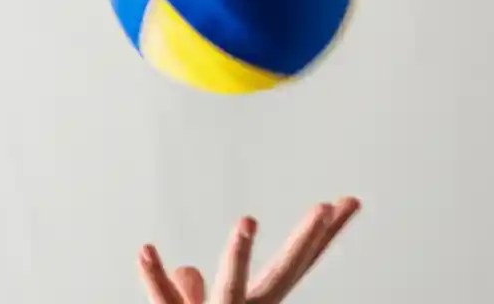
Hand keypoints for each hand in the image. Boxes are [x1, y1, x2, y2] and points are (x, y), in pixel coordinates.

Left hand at [137, 196, 359, 303]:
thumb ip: (191, 292)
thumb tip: (185, 270)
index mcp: (255, 303)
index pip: (296, 263)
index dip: (323, 235)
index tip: (349, 201)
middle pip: (283, 273)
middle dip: (304, 240)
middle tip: (325, 206)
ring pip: (230, 288)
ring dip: (238, 255)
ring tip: (247, 219)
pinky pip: (164, 300)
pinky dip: (154, 277)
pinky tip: (144, 249)